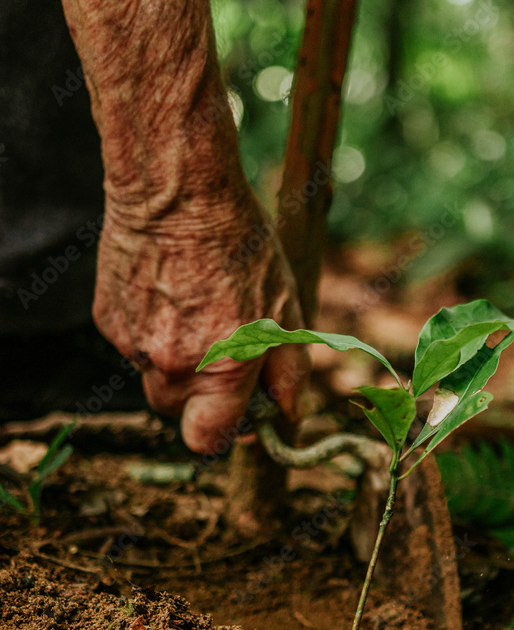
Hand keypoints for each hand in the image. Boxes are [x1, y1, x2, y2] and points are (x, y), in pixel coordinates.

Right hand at [92, 193, 308, 454]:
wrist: (175, 189)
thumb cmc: (240, 244)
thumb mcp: (284, 305)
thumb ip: (288, 368)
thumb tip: (289, 412)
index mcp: (222, 367)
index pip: (207, 440)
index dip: (221, 433)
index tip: (234, 412)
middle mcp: (173, 365)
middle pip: (177, 410)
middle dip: (197, 393)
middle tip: (219, 348)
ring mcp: (135, 345)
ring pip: (154, 375)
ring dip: (173, 358)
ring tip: (193, 306)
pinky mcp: (108, 321)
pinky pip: (132, 345)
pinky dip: (149, 329)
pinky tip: (167, 289)